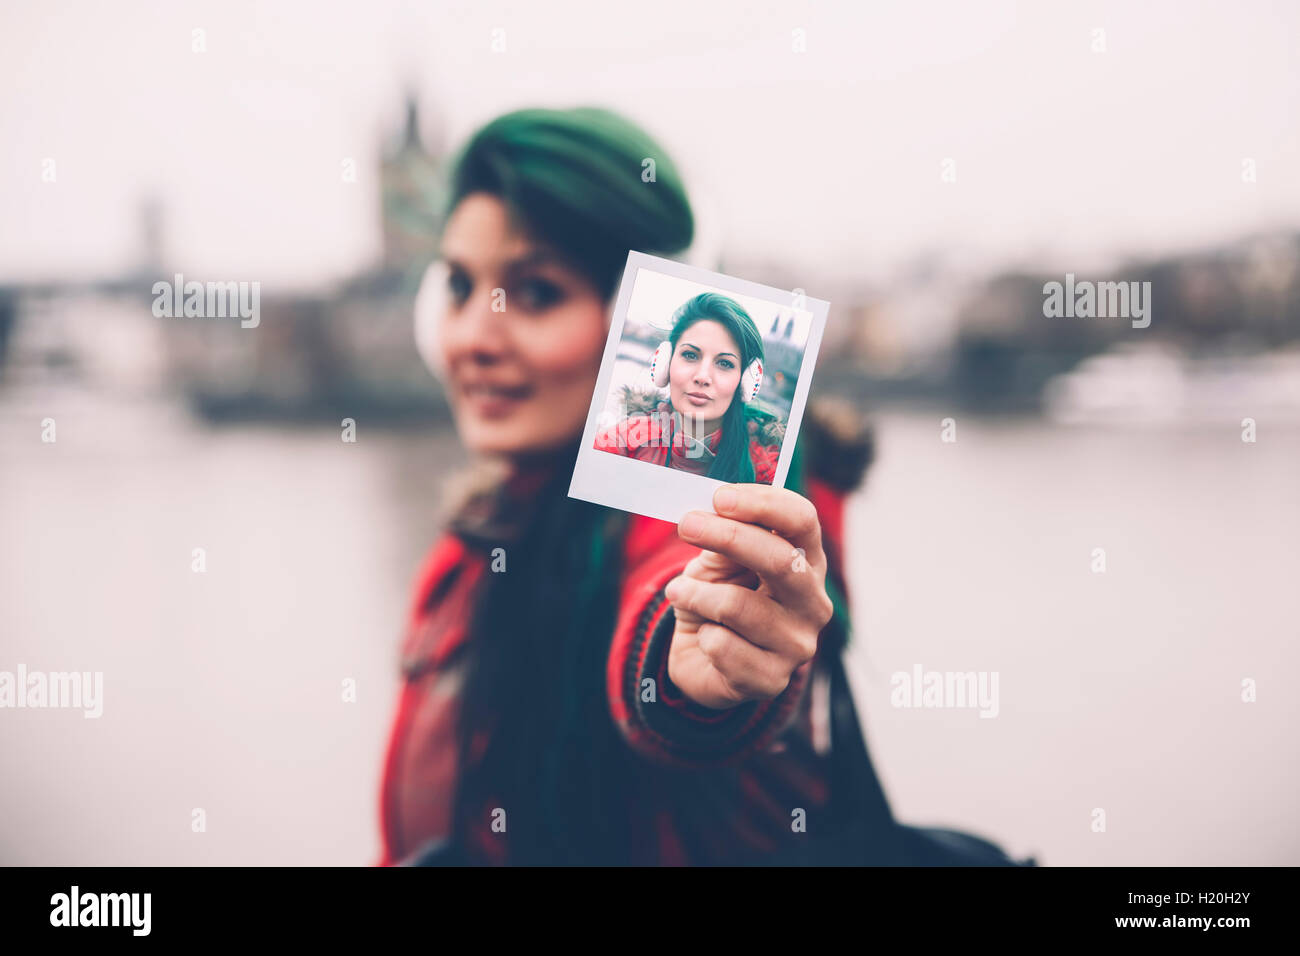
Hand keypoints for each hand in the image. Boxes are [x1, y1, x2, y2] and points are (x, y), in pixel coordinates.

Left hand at [664, 483, 833, 709]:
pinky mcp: (772, 679)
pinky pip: (722, 646)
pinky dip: (701, 635)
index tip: (719, 497)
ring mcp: (797, 644)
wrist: (702, 659)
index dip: (763, 503)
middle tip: (686, 525)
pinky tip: (704, 636)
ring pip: (739, 606)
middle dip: (728, 537)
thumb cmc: (717, 597)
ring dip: (695, 594)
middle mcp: (813, 602)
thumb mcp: (718, 561)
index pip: (802, 520)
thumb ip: (724, 537)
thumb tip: (715, 512)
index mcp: (807, 560)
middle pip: (781, 560)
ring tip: (679, 592)